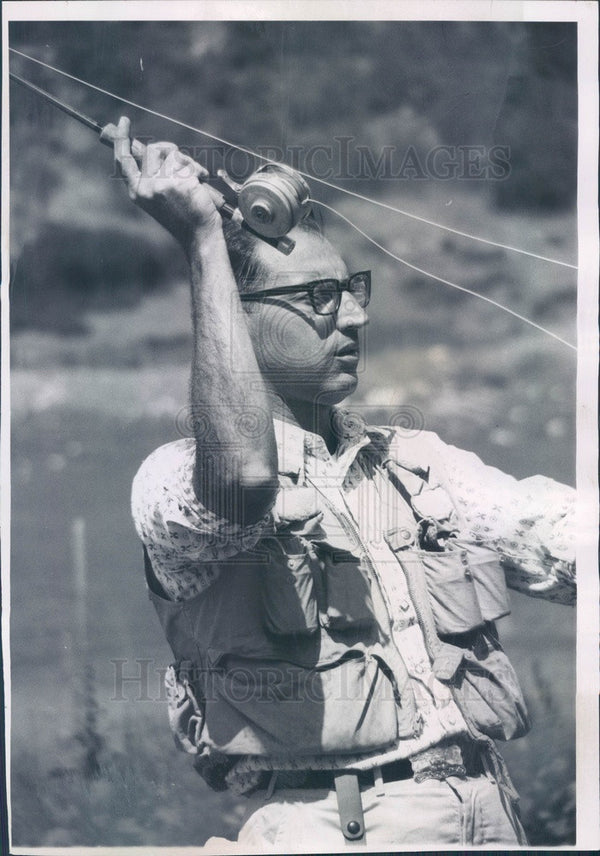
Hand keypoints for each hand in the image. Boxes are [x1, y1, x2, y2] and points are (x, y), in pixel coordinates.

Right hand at [106, 116, 223, 250]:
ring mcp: (160, 184)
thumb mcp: (160, 198)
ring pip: (171, 153)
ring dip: (186, 162)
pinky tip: (201, 184)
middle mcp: (144, 187)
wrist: (199, 236)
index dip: (121, 138)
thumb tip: (154, 150)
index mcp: (137, 192)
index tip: (124, 121)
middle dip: (170, 151)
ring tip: (195, 179)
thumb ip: (153, 176)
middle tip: (184, 163)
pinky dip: (197, 170)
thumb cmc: (184, 217)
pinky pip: (186, 162)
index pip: (122, 159)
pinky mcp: (177, 182)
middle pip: (151, 150)